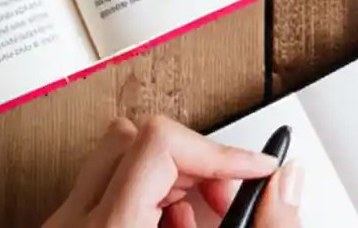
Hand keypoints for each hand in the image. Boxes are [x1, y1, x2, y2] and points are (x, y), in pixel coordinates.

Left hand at [43, 116, 303, 227]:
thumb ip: (258, 226)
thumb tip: (285, 184)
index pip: (160, 143)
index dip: (219, 150)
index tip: (255, 169)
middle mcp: (72, 225)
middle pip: (136, 138)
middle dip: (197, 162)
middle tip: (228, 197)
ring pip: (118, 159)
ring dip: (172, 181)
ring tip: (198, 220)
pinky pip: (106, 191)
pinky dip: (148, 201)